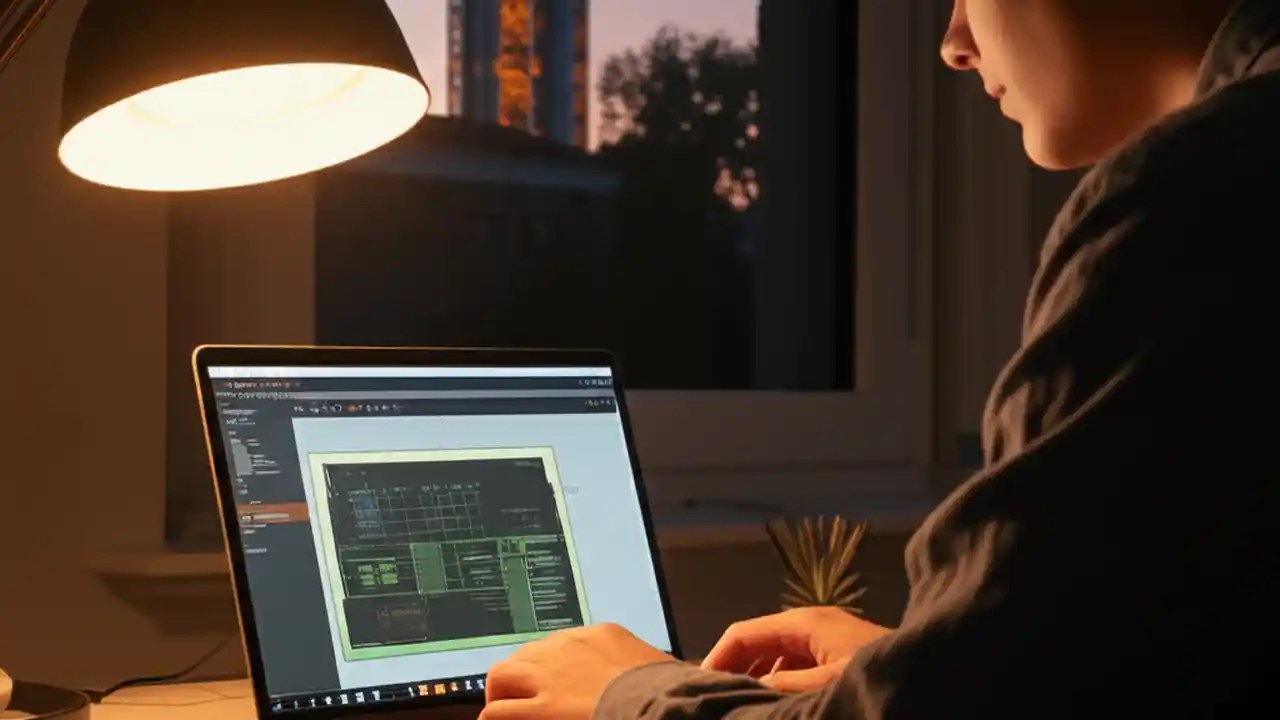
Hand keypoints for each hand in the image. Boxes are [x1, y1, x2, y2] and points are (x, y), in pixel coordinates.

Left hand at [481, 623, 674, 719]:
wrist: (665, 709)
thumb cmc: (672, 695)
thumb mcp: (660, 670)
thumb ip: (645, 669)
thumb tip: (666, 675)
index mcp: (601, 636)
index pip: (561, 646)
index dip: (554, 669)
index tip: (556, 689)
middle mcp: (568, 648)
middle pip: (527, 655)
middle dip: (522, 679)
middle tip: (525, 702)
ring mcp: (549, 677)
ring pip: (501, 677)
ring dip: (502, 697)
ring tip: (504, 713)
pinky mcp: (538, 709)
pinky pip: (496, 711)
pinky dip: (496, 718)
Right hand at [701, 607, 891, 692]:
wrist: (929, 674)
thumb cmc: (875, 674)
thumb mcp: (826, 685)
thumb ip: (783, 686)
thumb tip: (747, 688)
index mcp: (804, 622)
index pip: (744, 632)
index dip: (717, 656)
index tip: (699, 684)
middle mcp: (811, 622)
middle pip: (757, 639)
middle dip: (734, 665)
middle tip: (715, 695)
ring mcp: (826, 636)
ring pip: (776, 652)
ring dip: (755, 673)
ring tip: (738, 699)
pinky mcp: (837, 651)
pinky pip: (795, 661)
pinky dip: (776, 678)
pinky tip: (773, 699)